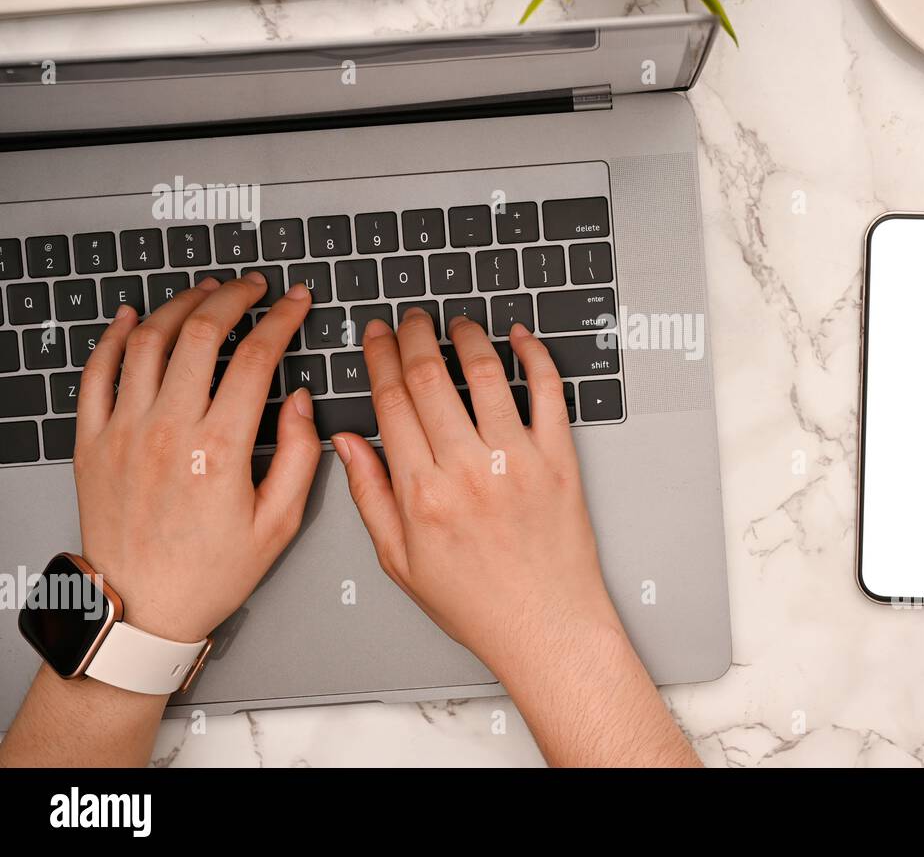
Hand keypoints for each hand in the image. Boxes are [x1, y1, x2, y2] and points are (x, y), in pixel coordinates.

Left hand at [73, 273, 320, 643]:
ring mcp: (124, 432)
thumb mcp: (280, 523)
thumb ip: (299, 455)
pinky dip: (113, 337)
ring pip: (148, 341)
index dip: (281, 319)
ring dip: (180, 305)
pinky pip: (96, 373)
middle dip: (233, 297)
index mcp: (220, 449)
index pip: (256, 358)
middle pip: (200, 333)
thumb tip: (299, 400)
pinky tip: (132, 318)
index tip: (296, 303)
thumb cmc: (211, 571)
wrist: (141, 609)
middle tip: (253, 287)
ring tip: (205, 292)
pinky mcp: (93, 442)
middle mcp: (168, 430)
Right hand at [333, 312, 620, 673]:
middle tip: (411, 318)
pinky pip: (549, 392)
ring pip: (485, 373)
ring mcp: (516, 459)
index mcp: (421, 492)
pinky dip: (535, 356)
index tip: (376, 335)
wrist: (545, 626)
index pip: (390, 401)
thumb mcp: (400, 561)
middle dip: (413, 335)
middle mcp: (466, 468)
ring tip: (458, 324)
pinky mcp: (559, 459)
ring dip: (467, 337)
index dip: (379, 357)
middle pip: (430, 376)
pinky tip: (522, 338)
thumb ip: (369, 496)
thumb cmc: (477, 602)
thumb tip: (345, 443)